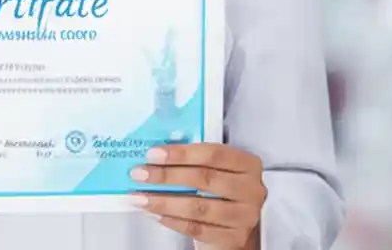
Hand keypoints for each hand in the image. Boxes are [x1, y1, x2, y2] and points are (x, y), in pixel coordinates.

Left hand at [129, 143, 265, 248]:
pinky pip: (198, 229)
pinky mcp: (234, 237)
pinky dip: (173, 221)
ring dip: (164, 202)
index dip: (181, 153)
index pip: (213, 153)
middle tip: (139, 174)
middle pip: (204, 179)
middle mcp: (251, 189)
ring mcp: (245, 215)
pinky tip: (156, 215)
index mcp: (247, 164)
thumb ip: (192, 160)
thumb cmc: (219, 191)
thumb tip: (155, 155)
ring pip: (199, 207)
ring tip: (140, 198)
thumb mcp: (214, 169)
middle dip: (166, 176)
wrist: (233, 225)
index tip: (153, 154)